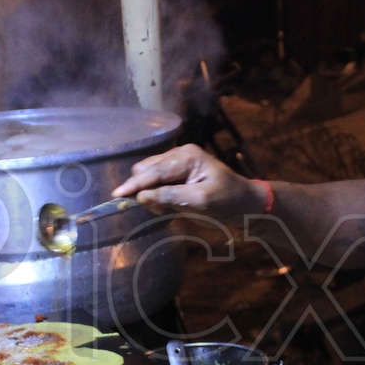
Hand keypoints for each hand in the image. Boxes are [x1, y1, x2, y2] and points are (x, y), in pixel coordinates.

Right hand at [111, 145, 265, 221]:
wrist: (247, 204)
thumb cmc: (229, 202)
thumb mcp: (202, 202)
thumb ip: (171, 197)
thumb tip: (142, 196)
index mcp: (187, 157)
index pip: (154, 170)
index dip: (135, 184)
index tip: (117, 195)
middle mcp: (179, 154)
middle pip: (146, 169)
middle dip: (143, 189)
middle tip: (158, 210)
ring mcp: (178, 162)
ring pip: (148, 175)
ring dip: (150, 193)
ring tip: (168, 209)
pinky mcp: (177, 173)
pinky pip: (156, 182)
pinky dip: (157, 195)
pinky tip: (170, 205)